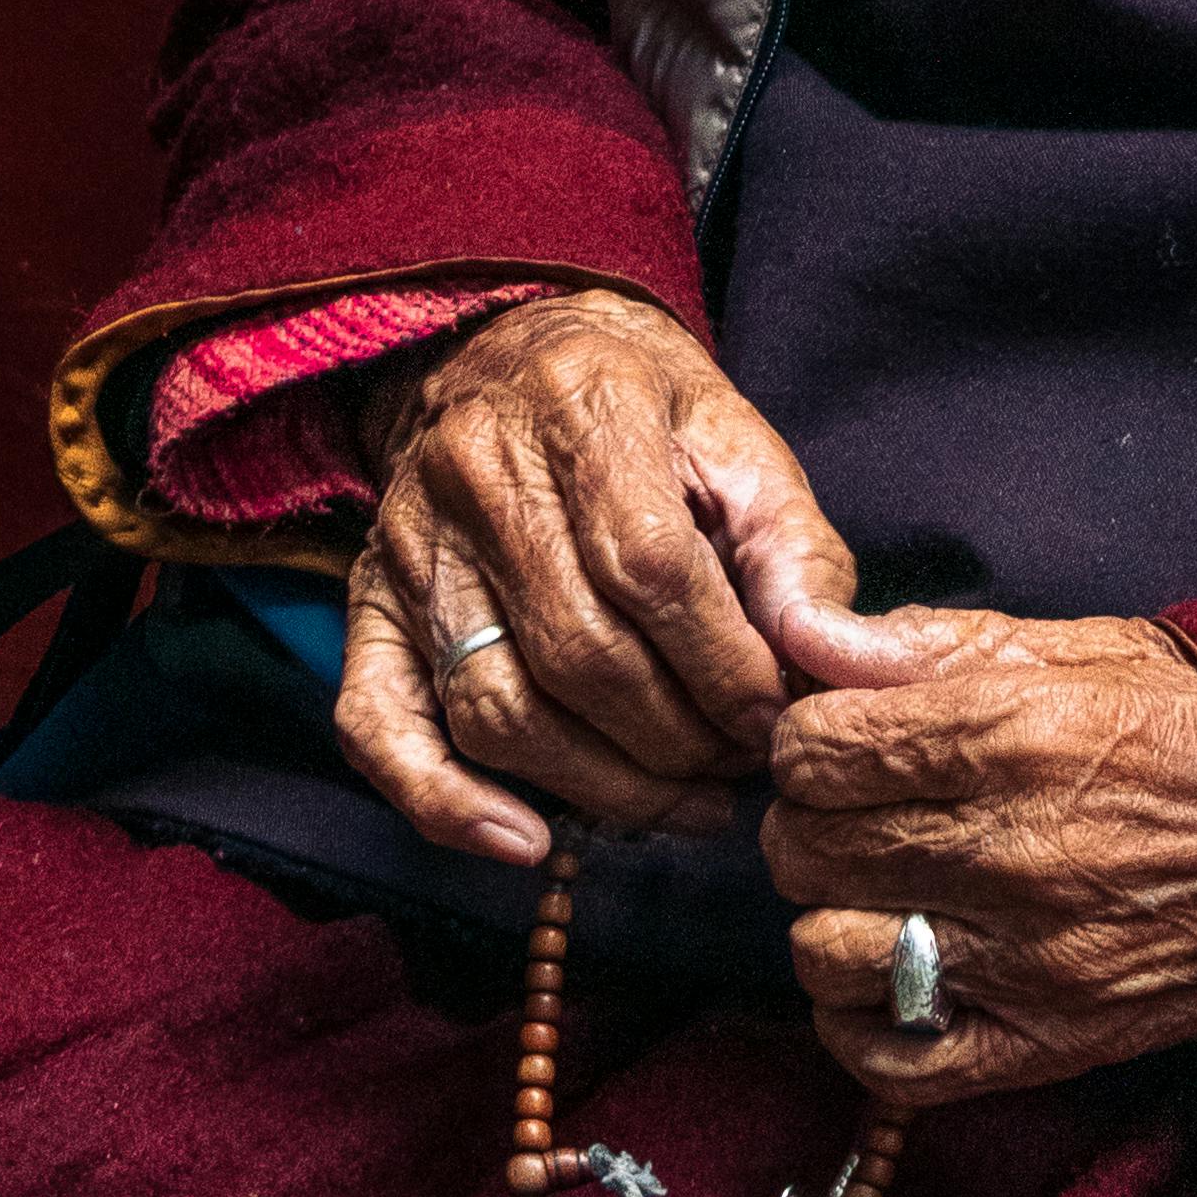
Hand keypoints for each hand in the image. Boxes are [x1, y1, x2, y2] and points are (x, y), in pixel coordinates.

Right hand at [335, 290, 853, 863]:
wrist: (510, 353)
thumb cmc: (644, 408)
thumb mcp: (737, 440)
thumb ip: (792, 547)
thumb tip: (830, 659)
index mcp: (583, 407)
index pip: (650, 569)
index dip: (721, 666)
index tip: (773, 719)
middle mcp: (478, 473)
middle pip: (575, 654)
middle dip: (674, 741)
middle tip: (737, 770)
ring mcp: (411, 544)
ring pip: (494, 707)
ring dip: (599, 787)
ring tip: (681, 805)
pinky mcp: (366, 601)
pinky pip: (377, 725)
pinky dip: (445, 803)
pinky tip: (528, 843)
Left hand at [758, 606, 1196, 1103]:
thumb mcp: (1084, 647)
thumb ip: (934, 642)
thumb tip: (808, 632)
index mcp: (1011, 731)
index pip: (815, 747)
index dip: (812, 737)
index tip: (844, 738)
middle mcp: (1005, 848)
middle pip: (806, 846)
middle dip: (814, 820)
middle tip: (862, 810)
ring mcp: (1022, 959)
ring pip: (824, 950)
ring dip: (833, 915)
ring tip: (881, 889)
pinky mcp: (1044, 1045)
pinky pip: (885, 1058)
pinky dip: (863, 1020)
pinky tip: (894, 972)